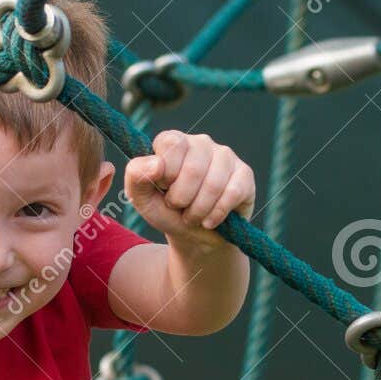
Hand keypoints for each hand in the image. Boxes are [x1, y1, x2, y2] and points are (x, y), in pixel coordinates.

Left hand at [125, 131, 255, 247]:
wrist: (195, 237)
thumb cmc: (167, 212)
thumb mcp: (142, 198)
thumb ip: (136, 176)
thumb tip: (156, 163)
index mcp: (174, 142)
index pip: (171, 144)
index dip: (166, 174)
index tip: (164, 189)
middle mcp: (201, 143)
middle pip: (193, 169)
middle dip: (181, 199)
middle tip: (179, 208)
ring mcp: (225, 156)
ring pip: (213, 184)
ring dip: (198, 211)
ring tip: (193, 216)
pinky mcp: (244, 174)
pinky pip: (232, 193)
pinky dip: (217, 214)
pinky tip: (210, 220)